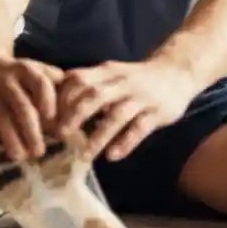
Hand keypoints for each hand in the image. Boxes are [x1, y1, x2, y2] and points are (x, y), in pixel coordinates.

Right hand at [0, 52, 64, 161]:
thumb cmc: (9, 76)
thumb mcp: (29, 69)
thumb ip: (51, 82)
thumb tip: (75, 104)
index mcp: (23, 69)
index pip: (39, 82)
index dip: (48, 101)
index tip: (52, 121)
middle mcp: (3, 78)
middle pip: (21, 107)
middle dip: (31, 132)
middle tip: (39, 152)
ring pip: (0, 120)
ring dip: (11, 140)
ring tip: (18, 156)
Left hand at [55, 60, 199, 161]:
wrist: (177, 71)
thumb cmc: (136, 78)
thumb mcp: (112, 74)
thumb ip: (89, 85)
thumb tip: (55, 104)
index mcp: (107, 72)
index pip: (78, 79)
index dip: (62, 97)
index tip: (48, 116)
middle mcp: (122, 82)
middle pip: (94, 96)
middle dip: (75, 115)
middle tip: (59, 136)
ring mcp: (141, 97)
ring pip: (117, 115)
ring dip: (99, 136)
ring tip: (84, 155)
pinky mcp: (157, 112)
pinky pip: (140, 128)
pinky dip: (126, 142)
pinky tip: (113, 156)